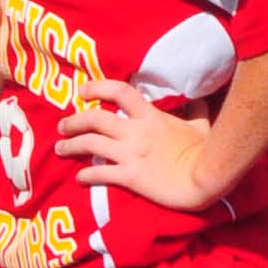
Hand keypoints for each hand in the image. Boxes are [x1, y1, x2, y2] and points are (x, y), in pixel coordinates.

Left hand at [60, 76, 217, 214]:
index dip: (97, 88)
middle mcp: (135, 132)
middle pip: (94, 119)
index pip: (119, 92)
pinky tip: (79, 178)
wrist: (207, 179)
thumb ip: (195, 110)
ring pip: (90, 144)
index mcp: (150, 116)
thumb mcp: (201, 125)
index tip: (82, 91)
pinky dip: (86, 175)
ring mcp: (130, 154)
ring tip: (60, 149)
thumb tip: (198, 96)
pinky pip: (100, 173)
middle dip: (73, 121)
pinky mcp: (130, 177)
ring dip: (70, 146)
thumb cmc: (206, 152)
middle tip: (62, 125)